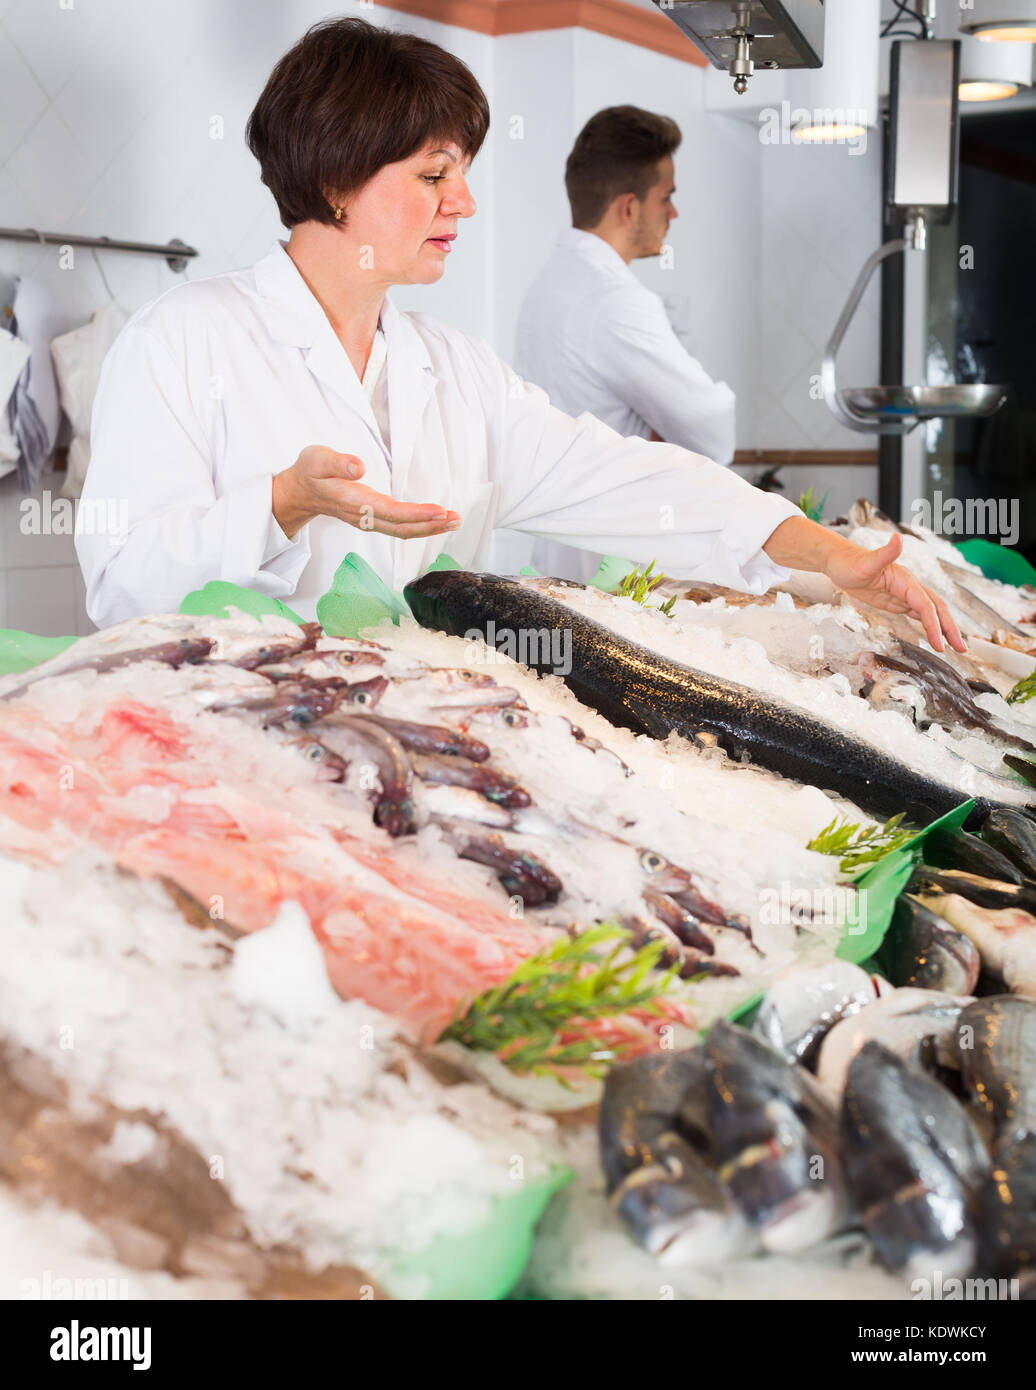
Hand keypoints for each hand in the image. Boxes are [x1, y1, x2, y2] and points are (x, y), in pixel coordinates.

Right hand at [272, 446, 460, 539]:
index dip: (416, 514)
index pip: (391, 512)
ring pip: (403, 530)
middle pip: (403, 527)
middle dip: (431, 526)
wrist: (299, 492)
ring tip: (453, 521)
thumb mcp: (317, 459)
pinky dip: (420, 525)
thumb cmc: (310, 472)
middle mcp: (365, 516)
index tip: (439, 511)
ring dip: (430, 528)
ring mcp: (369, 521)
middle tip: (456, 519)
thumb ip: (338, 463)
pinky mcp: (373, 519)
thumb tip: (358, 467)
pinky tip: (435, 521)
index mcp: (355, 502)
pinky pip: (400, 527)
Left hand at [763, 516, 965, 652]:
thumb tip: (897, 538)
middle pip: (937, 609)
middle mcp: (910, 586)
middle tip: (961, 649)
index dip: (934, 625)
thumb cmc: (849, 562)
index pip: (926, 605)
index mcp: (906, 580)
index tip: (939, 644)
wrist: (839, 562)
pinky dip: (930, 625)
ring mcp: (905, 594)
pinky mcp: (897, 600)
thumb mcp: (865, 562)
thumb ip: (884, 552)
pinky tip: (935, 636)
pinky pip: (919, 614)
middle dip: (950, 629)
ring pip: (931, 612)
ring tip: (954, 647)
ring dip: (943, 629)